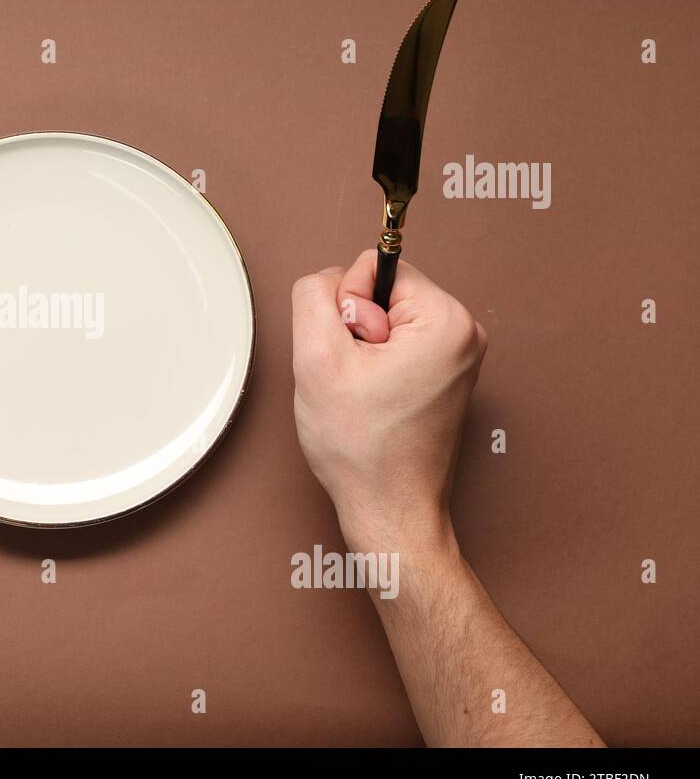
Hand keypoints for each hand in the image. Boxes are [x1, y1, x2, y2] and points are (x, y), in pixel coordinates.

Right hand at [290, 250, 486, 554]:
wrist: (389, 511)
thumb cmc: (363, 450)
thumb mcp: (315, 357)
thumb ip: (313, 296)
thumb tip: (328, 280)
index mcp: (447, 320)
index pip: (374, 267)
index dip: (346, 307)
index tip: (353, 356)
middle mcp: (464, 333)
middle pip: (382, 293)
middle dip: (355, 331)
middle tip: (357, 381)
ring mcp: (459, 357)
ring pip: (385, 321)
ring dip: (361, 353)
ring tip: (365, 394)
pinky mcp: (446, 377)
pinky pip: (396, 346)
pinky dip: (375, 368)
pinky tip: (373, 402)